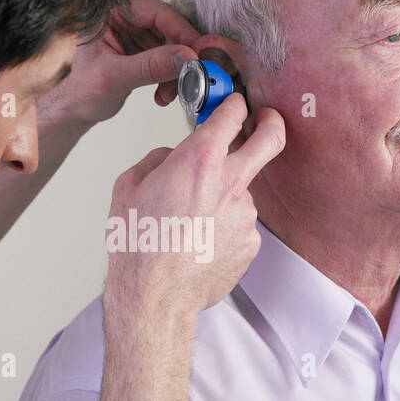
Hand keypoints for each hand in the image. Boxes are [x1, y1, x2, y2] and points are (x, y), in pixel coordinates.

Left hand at [40, 0, 201, 125]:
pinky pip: (172, 54)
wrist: (76, 106)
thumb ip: (149, 67)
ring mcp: (138, 25)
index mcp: (110, 5)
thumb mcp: (113, 79)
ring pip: (176, 42)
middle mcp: (126, 8)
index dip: (184, 35)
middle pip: (171, 26)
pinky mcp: (146, 42)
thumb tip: (186, 58)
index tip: (200, 56)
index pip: (158, 12)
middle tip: (192, 78)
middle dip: (182, 57)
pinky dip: (173, 75)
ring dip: (178, 70)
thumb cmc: (81, 89)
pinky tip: (163, 92)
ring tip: (167, 94)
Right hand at [103, 95, 285, 327]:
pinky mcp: (251, 242)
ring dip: (224, 197)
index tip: (233, 104)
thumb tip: (172, 157)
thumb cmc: (137, 245)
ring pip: (241, 191)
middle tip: (265, 120)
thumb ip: (158, 160)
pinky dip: (223, 228)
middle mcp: (230, 182)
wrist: (155, 297)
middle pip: (270, 138)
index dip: (232, 103)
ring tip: (190, 224)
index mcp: (198, 160)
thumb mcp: (128, 186)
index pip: (230, 113)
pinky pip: (239, 224)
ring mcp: (245, 214)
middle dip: (271, 122)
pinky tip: (198, 243)